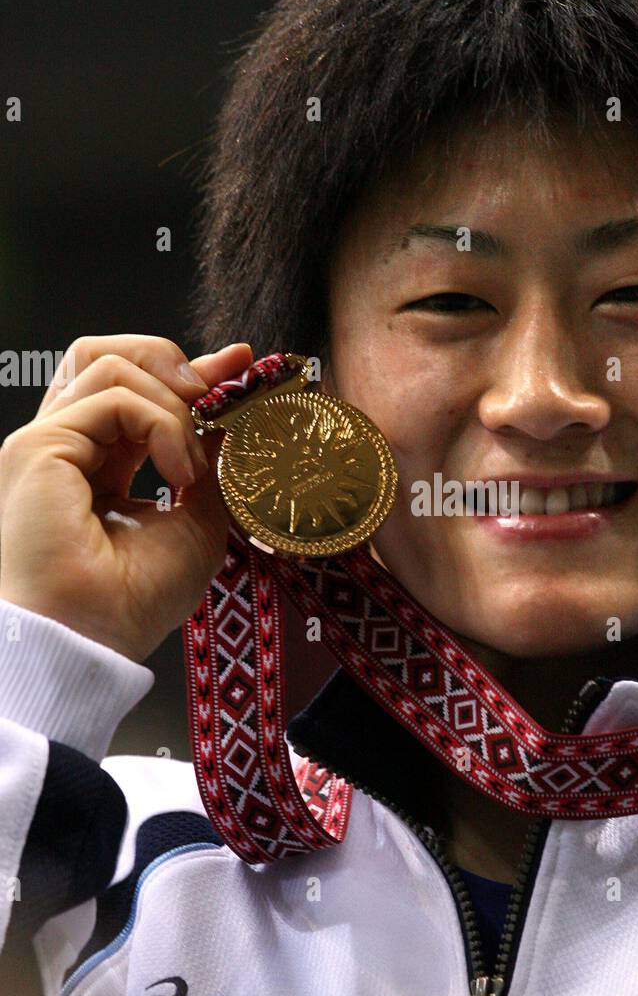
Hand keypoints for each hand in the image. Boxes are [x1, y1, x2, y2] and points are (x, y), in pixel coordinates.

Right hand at [0, 335, 253, 661]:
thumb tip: (227, 413)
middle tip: (214, 392)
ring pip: (109, 362)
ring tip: (190, 465)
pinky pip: (113, 395)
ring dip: (172, 404)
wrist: (93, 640)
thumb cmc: (133, 601)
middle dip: (170, 359)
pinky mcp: (39, 445)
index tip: (239, 365)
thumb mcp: (197, 521)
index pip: (135, 393)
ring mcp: (48, 443)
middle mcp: (67, 448)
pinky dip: (160, 422)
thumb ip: (207, 462)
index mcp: (97, 467)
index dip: (188, 372)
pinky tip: (177, 470)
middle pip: (106, 355)